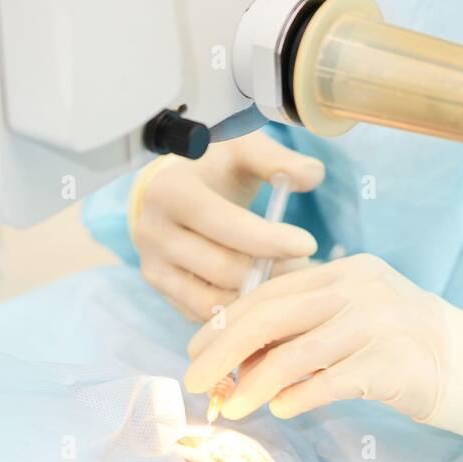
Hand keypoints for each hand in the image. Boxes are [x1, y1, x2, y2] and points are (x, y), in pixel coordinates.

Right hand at [134, 131, 322, 322]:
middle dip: (269, 271)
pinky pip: (202, 313)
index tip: (308, 244)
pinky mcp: (159, 288)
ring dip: (255, 296)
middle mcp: (152, 231)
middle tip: (305, 264)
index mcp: (170, 190)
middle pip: (221, 268)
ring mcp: (151, 264)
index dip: (268, 238)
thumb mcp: (244, 147)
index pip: (223, 223)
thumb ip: (277, 159)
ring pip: (211, 301)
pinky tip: (262, 291)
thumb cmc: (217, 163)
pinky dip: (236, 310)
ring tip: (287, 279)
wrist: (179, 182)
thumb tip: (310, 175)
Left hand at [184, 253, 449, 421]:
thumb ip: (303, 331)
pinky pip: (335, 380)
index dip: (225, 322)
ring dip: (255, 383)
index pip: (271, 291)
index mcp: (344, 271)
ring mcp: (380, 322)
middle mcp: (360, 288)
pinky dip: (301, 395)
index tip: (193, 351)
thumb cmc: (402, 347)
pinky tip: (281, 410)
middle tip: (193, 382)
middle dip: (224, 350)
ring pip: (298, 351)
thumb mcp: (353, 322)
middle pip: (275, 315)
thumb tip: (235, 363)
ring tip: (230, 409)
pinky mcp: (395, 361)